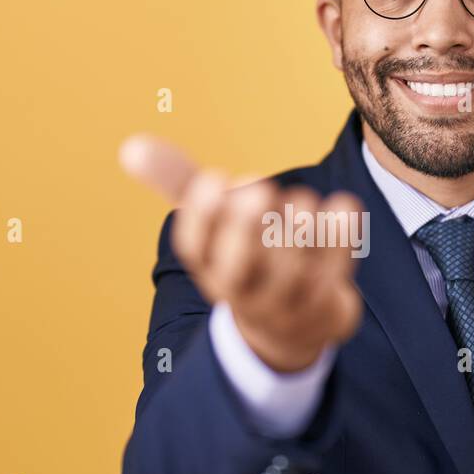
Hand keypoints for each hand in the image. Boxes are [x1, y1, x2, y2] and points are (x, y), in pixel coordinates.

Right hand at [119, 134, 363, 371]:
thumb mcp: (213, 225)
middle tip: (260, 192)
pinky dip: (340, 234)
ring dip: (298, 225)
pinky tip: (342, 205)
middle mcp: (243, 291)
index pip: (195, 249)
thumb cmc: (245, 256)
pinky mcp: (326, 306)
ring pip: (290, 269)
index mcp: (210, 268)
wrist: (293, 327)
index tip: (215, 179)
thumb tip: (130, 147)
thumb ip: (178, 183)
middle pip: (237, 268)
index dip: (203, 215)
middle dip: (247, 229)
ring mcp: (285, 304)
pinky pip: (335, 271)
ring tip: (301, 200)